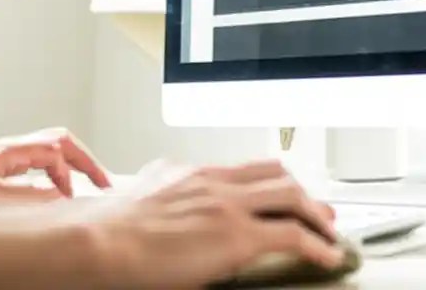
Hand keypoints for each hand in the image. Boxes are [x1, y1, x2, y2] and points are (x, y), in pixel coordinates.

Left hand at [0, 127, 110, 204]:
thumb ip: (24, 195)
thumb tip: (59, 197)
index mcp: (9, 150)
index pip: (59, 148)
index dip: (81, 170)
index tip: (95, 191)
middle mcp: (6, 152)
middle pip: (56, 145)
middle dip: (82, 163)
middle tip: (101, 184)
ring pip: (44, 158)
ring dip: (64, 174)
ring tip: (76, 197)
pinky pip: (29, 172)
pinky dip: (46, 184)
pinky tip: (45, 202)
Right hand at [82, 159, 342, 289]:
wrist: (97, 241)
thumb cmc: (106, 230)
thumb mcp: (140, 195)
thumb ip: (162, 188)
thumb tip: (162, 195)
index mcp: (190, 173)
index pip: (244, 169)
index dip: (272, 181)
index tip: (283, 194)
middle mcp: (213, 180)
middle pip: (276, 173)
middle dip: (303, 193)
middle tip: (319, 211)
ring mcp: (227, 204)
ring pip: (291, 195)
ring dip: (316, 215)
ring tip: (328, 234)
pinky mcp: (236, 234)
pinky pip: (292, 234)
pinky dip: (316, 245)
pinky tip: (325, 257)